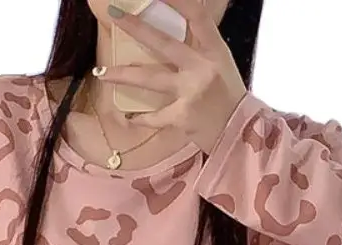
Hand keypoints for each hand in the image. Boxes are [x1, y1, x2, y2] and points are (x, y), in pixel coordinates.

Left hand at [101, 0, 248, 153]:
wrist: (240, 134)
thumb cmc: (229, 97)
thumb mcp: (221, 64)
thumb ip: (200, 48)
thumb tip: (176, 29)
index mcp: (215, 50)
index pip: (196, 16)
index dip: (177, 0)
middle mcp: (202, 67)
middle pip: (163, 43)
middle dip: (135, 27)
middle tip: (113, 13)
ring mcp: (191, 92)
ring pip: (148, 79)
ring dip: (121, 75)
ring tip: (101, 73)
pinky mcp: (182, 117)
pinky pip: (154, 116)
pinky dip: (141, 119)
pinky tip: (129, 118)